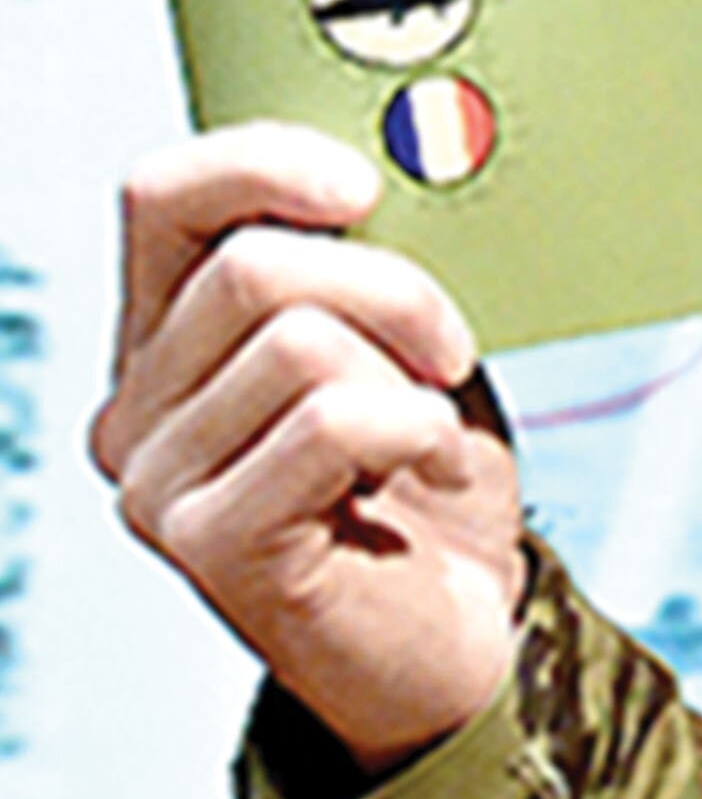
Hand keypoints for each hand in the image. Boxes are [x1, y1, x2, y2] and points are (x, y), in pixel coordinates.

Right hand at [89, 123, 522, 775]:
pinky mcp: (208, 545)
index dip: (261, 163)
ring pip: (301, 341)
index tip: (362, 187)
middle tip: (448, 349)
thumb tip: (382, 174)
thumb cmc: (430, 480)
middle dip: (391, 289)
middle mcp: (139, 411)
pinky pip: (330, 421)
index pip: (164, 199)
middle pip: (252, 266)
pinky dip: (412, 430)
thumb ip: (362, 265)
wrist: (464, 636)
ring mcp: (159, 484)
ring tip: (422, 437)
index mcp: (170, 341)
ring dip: (407, 377)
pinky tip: (418, 475)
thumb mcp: (405, 343)